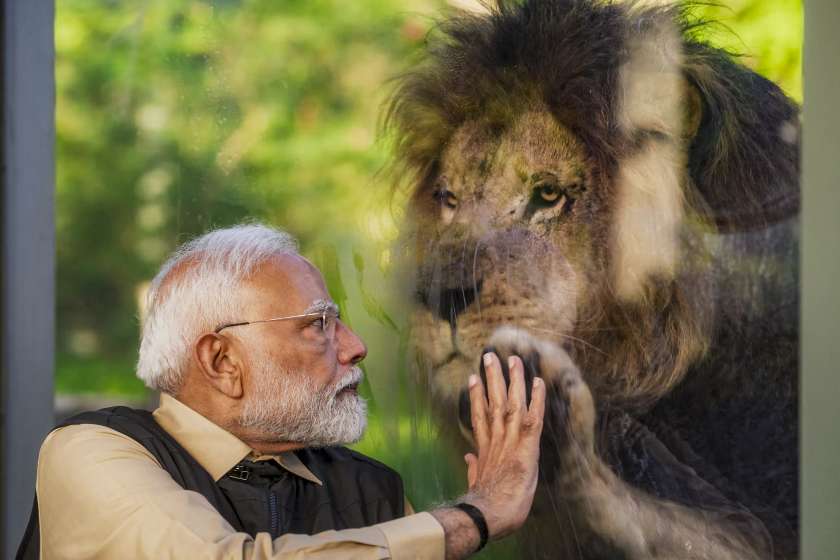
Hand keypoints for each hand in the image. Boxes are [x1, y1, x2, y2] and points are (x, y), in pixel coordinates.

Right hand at [462, 351, 545, 538]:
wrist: (489, 514)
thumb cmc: (485, 505)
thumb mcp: (476, 483)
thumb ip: (473, 467)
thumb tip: (468, 459)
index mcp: (485, 448)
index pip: (480, 416)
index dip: (476, 396)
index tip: (473, 378)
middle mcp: (496, 438)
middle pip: (493, 402)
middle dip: (492, 378)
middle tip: (490, 356)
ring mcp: (511, 440)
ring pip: (512, 403)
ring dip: (513, 380)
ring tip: (512, 359)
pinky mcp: (526, 446)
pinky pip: (534, 418)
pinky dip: (536, 399)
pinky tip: (538, 381)